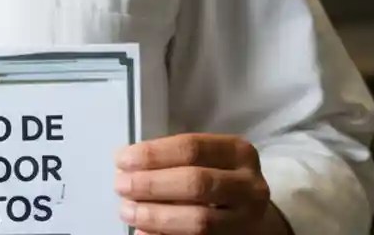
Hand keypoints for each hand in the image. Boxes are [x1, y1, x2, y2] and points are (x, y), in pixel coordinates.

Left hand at [114, 134, 289, 234]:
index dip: (153, 154)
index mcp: (238, 152)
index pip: (191, 148)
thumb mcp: (209, 160)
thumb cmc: (220, 180)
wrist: (252, 216)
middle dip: (152, 184)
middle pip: (195, 182)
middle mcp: (248, 185)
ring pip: (199, 220)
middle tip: (121, 186)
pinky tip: (143, 232)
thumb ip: (174, 160)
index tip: (122, 160)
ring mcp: (246, 219)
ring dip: (156, 216)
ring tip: (128, 211)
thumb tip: (128, 166)